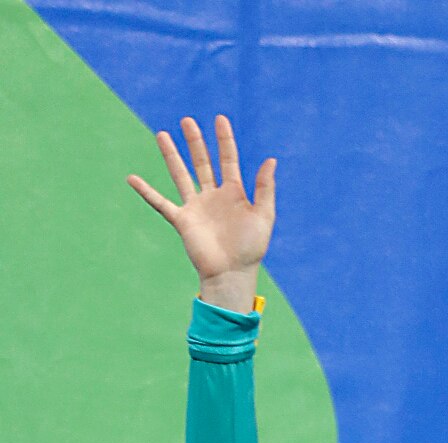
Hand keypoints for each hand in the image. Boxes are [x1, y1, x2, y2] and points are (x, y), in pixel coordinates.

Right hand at [127, 115, 275, 312]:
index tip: (220, 119)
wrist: (232, 274)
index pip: (228, 160)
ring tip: (162, 134)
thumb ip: (265, 188)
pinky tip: (132, 178)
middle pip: (202, 162)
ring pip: (181, 175)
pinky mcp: (182, 220)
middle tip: (187, 121)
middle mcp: (213, 197)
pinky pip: (160, 203)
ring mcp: (196, 207)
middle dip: (195, 142)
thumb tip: (270, 160)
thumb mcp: (263, 216)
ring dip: (171, 155)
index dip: (224, 140)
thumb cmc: (251, 249)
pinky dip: (146, 191)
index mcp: (234, 194)